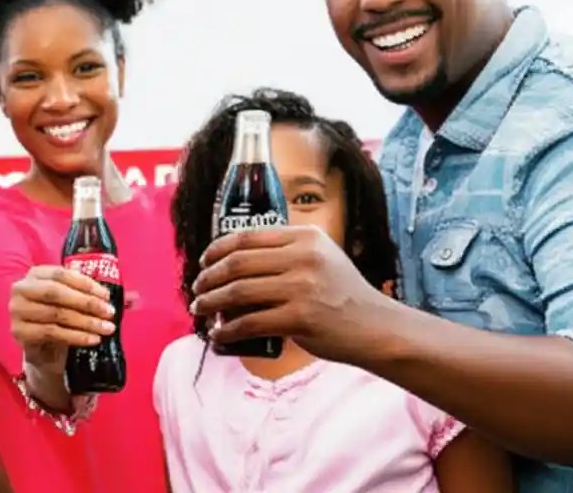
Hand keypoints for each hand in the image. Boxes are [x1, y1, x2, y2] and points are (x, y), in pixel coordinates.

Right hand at [9, 265, 115, 377]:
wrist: (42, 348)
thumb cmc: (61, 317)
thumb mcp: (78, 303)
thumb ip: (100, 297)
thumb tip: (134, 298)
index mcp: (36, 273)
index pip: (62, 274)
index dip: (86, 284)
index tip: (107, 295)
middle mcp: (22, 288)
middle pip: (56, 293)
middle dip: (86, 302)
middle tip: (109, 313)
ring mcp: (18, 311)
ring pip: (56, 314)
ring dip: (85, 322)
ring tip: (106, 329)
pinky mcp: (20, 332)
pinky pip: (52, 332)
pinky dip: (75, 336)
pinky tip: (92, 339)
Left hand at [191, 225, 395, 362]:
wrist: (376, 328)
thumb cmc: (343, 294)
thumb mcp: (322, 257)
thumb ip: (287, 252)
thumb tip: (235, 260)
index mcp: (305, 237)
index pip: (247, 237)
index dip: (217, 249)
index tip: (204, 261)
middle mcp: (303, 257)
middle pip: (237, 263)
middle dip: (208, 277)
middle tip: (197, 289)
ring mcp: (302, 287)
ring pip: (238, 292)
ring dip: (211, 302)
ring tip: (200, 309)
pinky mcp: (300, 318)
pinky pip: (250, 323)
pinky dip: (228, 330)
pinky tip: (219, 335)